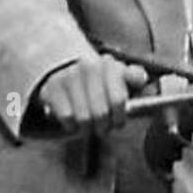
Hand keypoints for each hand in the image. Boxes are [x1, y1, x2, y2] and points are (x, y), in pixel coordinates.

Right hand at [35, 56, 149, 135]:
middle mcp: (88, 67)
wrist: (64, 68)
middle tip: (103, 127)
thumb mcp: (119, 74)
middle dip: (104, 126)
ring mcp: (69, 77)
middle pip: (101, 114)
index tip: (118, 122)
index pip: (118, 100)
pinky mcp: (51, 89)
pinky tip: (74, 121)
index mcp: (109, 64)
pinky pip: (67, 119)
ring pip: (84, 119)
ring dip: (88, 128)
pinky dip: (71, 125)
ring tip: (89, 125)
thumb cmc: (98, 79)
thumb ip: (134, 77)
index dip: (120, 117)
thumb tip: (140, 79)